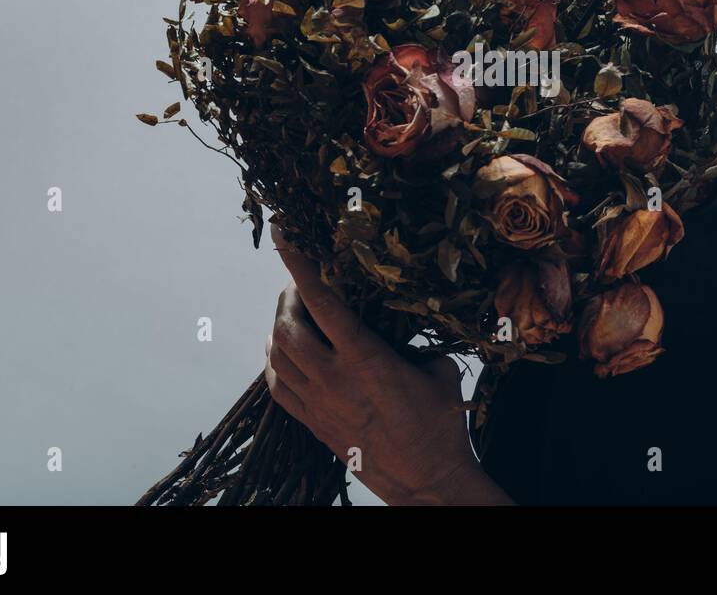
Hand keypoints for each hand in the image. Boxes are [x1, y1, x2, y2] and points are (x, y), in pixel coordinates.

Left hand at [263, 225, 511, 504]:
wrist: (426, 482)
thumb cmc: (441, 424)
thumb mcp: (438, 370)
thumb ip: (414, 339)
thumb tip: (405, 315)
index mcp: (366, 359)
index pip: (322, 301)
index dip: (299, 264)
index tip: (285, 234)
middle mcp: (334, 379)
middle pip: (288, 325)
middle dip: (289, 294)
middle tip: (302, 280)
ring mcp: (319, 404)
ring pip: (277, 354)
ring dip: (279, 325)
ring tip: (294, 310)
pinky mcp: (313, 424)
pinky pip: (278, 385)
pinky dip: (275, 360)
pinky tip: (285, 349)